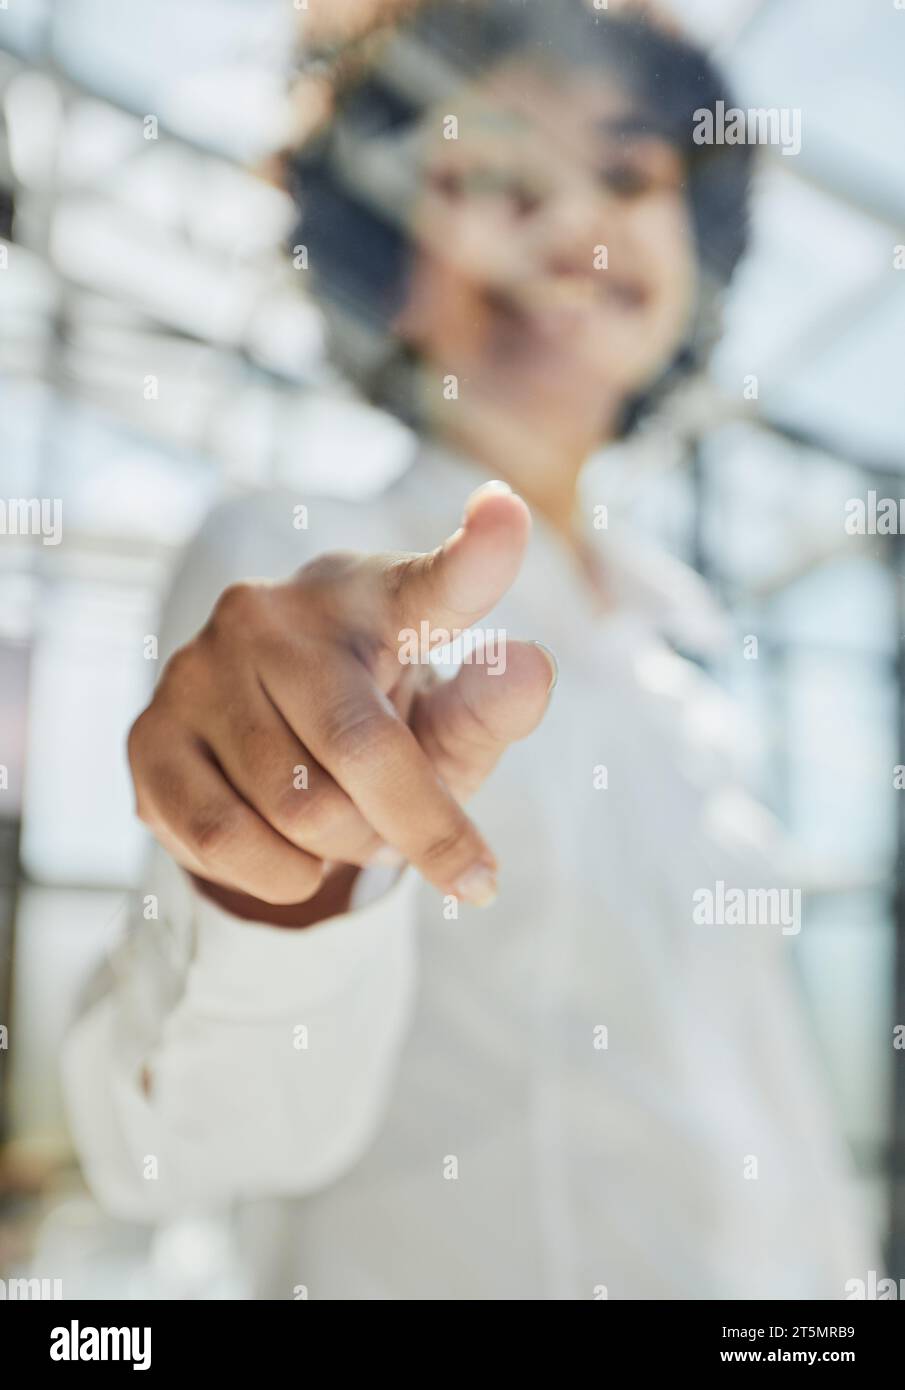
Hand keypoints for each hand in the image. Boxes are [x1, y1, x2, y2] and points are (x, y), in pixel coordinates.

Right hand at [127, 483, 555, 917]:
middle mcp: (274, 614)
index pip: (435, 581)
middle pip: (362, 749)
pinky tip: (291, 853)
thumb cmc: (383, 734)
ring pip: (295, 808)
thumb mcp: (449, 729)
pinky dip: (279, 874)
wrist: (273, 768)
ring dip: (341, 853)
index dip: (479, 554)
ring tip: (346, 832)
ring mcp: (198, 667)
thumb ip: (491, 707)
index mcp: (375, 598)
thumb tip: (531, 668)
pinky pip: (224, 838)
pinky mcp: (149, 734)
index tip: (507, 511)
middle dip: (406, 826)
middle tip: (413, 838)